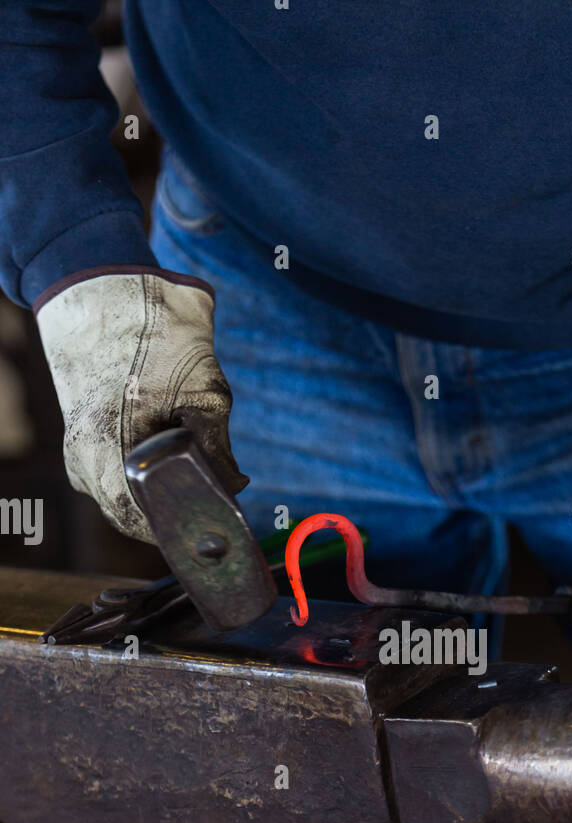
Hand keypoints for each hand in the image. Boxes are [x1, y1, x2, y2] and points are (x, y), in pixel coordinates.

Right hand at [35, 268, 247, 543]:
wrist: (108, 289)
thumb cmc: (154, 333)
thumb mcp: (204, 392)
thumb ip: (218, 449)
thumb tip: (235, 487)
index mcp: (107, 451)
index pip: (140, 521)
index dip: (179, 528)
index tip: (213, 526)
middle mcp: (84, 460)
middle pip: (132, 515)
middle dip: (173, 514)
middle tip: (213, 508)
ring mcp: (79, 452)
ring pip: (122, 498)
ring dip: (159, 496)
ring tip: (197, 480)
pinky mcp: (83, 441)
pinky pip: (114, 478)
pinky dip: (143, 477)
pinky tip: (172, 462)